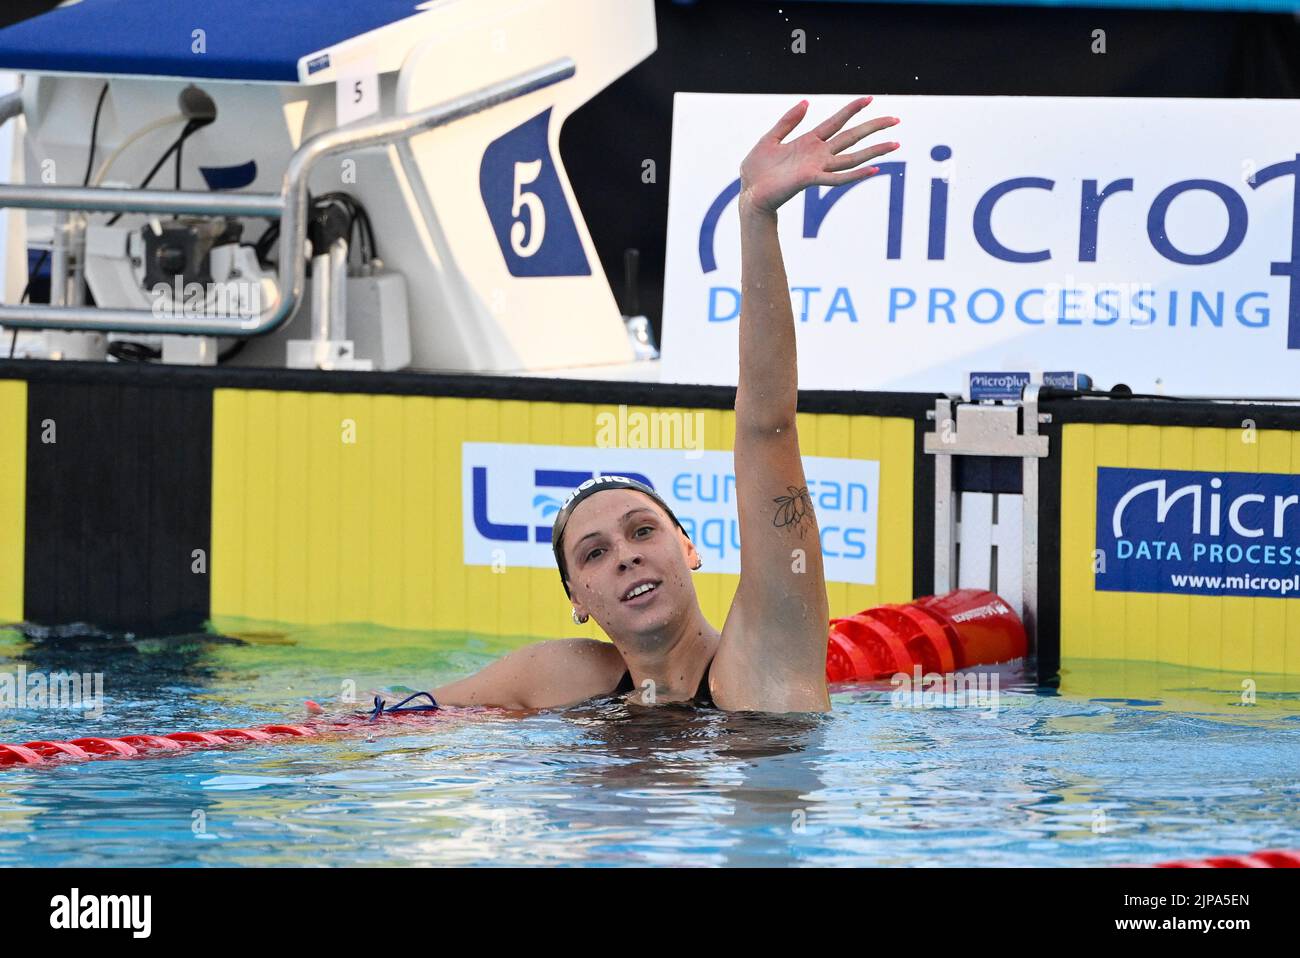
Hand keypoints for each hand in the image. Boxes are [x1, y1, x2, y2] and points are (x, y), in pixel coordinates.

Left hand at [739, 97, 899, 214]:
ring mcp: (817, 168)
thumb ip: (788, 121)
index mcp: (808, 142)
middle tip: (896, 119)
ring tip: (894, 144)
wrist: (749, 193)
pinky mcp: (811, 180)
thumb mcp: (770, 138)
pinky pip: (837, 178)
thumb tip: (807, 102)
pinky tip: (873, 169)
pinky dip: (856, 174)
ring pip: (851, 157)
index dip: (852, 109)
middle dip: (873, 128)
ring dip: (874, 151)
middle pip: (851, 137)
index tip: (870, 98)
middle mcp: (817, 154)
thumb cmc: (757, 170)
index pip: (836, 122)